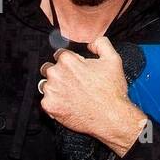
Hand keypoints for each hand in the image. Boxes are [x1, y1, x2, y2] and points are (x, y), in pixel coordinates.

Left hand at [39, 37, 147, 155]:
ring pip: (46, 84)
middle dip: (60, 73)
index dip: (70, 61)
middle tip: (75, 82)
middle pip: (49, 68)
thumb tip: (89, 42)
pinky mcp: (49, 106)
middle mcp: (55, 73)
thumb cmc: (111, 90)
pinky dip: (55, 102)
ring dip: (55, 87)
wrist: (111, 117)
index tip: (77, 69)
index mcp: (68, 60)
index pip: (60, 54)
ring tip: (71, 94)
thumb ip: (100, 43)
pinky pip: (46, 100)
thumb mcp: (113, 59)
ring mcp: (51, 91)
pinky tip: (68, 103)